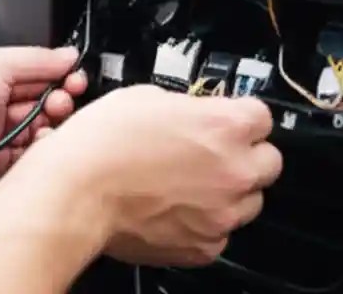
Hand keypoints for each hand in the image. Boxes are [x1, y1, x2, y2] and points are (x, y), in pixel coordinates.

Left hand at [0, 46, 87, 189]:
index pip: (39, 76)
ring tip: (49, 124)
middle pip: (42, 106)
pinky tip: (40, 148)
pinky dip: (36, 158)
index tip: (75, 79)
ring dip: (50, 130)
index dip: (61, 78)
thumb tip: (66, 54)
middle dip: (59, 103)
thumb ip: (35, 61)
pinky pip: (23, 165)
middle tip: (62, 101)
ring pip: (37, 136)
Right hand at [28, 86, 281, 267]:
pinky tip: (175, 208)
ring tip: (190, 183)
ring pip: (250, 201)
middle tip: (213, 152)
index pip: (263, 116)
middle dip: (245, 154)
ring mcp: (222, 213)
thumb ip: (186, 107)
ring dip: (229, 191)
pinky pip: (221, 233)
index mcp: (225, 126)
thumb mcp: (145, 97)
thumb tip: (193, 114)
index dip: (241, 115)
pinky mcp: (203, 246)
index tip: (228, 118)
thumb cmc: (99, 145)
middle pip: (269, 161)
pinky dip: (205, 223)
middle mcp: (233, 171)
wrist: (73, 193)